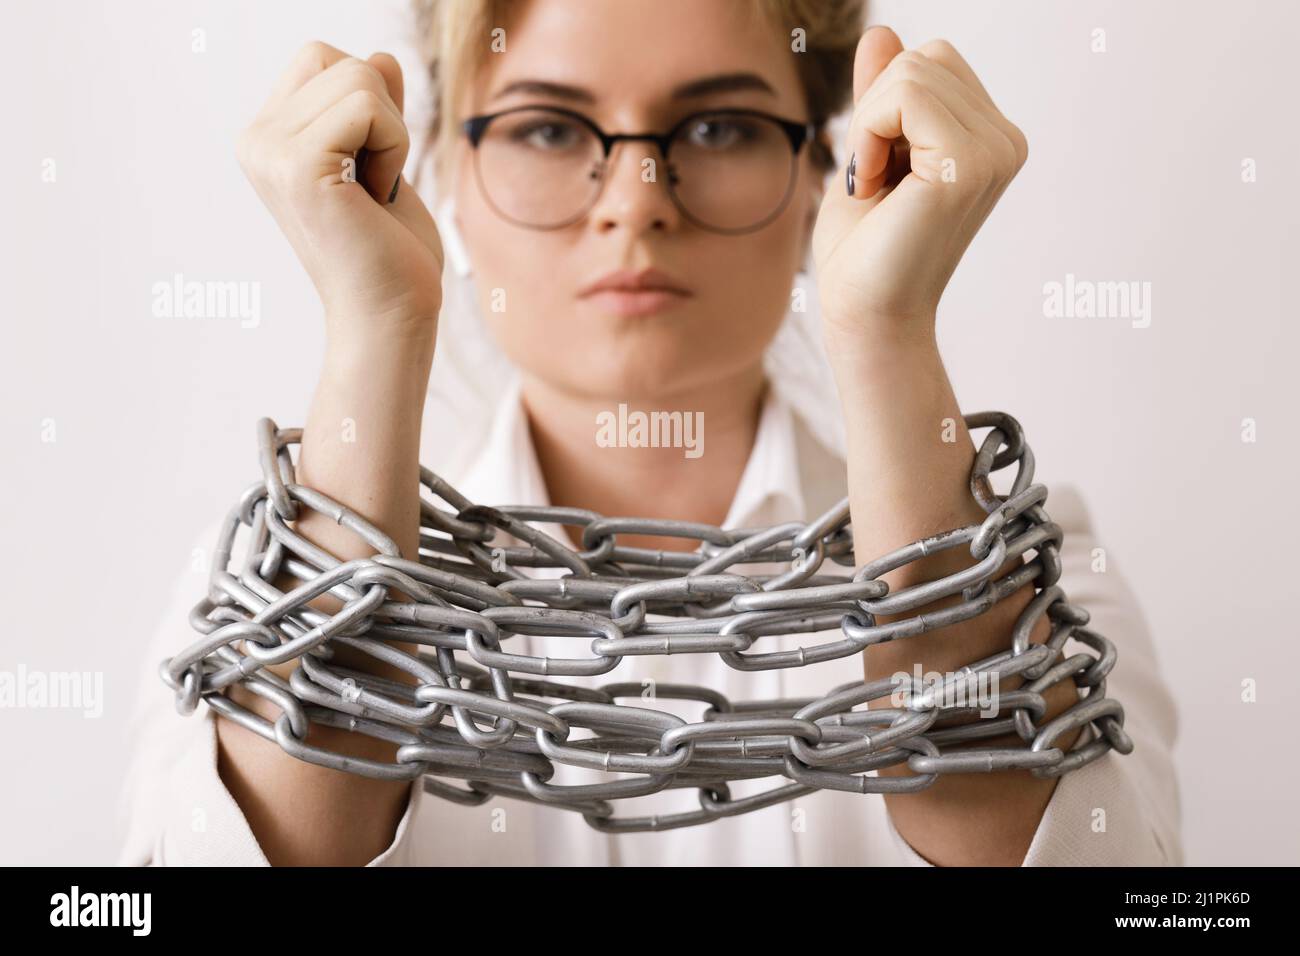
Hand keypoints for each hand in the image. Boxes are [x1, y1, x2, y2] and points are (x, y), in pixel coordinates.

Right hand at [237, 42, 443, 347]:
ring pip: (360, 75)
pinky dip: (395, 148)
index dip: (370, 104)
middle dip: (383, 116)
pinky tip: (377, 196)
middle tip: (373, 184)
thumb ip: (376, 108)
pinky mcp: (298, 164)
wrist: (390, 314)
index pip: (324, 59)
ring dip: (393, 136)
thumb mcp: (384, 160)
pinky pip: (370, 106)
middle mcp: (257, 141)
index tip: (366, 171)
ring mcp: (271, 152)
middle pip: (341, 60)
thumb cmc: (390, 251)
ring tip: (373, 193)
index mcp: (267, 138)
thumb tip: (381, 56)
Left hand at [812, 28, 1026, 344]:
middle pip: (925, 58)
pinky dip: (869, 135)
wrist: (864, 312)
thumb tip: (883, 34)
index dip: (884, 106)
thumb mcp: (869, 153)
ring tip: (878, 188)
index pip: (931, 62)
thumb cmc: (864, 249)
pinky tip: (875, 186)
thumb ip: (882, 97)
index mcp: (989, 138)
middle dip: (876, 112)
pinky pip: (904, 96)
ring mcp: (994, 151)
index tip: (879, 171)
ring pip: (912, 71)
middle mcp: (1004, 141)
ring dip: (869, 128)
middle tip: (876, 181)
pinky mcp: (970, 162)